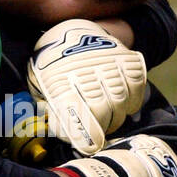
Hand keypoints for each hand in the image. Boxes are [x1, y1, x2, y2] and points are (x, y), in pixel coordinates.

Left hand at [28, 19, 146, 155]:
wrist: (72, 30)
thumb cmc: (52, 64)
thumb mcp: (40, 83)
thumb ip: (47, 108)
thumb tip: (61, 132)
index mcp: (60, 80)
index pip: (75, 114)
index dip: (84, 136)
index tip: (88, 147)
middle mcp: (87, 72)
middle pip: (103, 112)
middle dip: (101, 128)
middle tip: (97, 130)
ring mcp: (110, 65)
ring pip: (122, 105)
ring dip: (115, 117)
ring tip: (106, 115)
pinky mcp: (127, 61)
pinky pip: (136, 93)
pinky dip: (130, 103)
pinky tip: (120, 102)